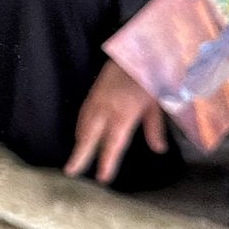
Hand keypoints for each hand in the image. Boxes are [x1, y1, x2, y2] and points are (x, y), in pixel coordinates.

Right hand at [65, 60, 167, 183]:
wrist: (137, 49)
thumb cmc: (151, 76)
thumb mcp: (158, 103)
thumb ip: (154, 127)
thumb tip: (158, 149)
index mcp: (124, 113)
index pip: (113, 144)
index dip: (107, 162)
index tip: (102, 178)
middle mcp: (106, 108)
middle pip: (88, 136)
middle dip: (79, 155)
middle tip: (70, 171)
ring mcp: (97, 99)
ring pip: (83, 124)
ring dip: (79, 141)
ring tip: (76, 157)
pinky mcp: (94, 92)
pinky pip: (83, 113)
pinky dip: (80, 127)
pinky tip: (81, 133)